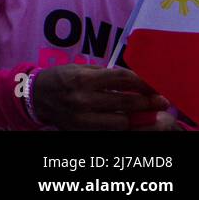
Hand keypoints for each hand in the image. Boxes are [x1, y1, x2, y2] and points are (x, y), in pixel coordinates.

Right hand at [32, 65, 167, 129]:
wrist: (36, 96)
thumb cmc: (61, 78)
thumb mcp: (79, 69)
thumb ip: (104, 74)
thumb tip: (134, 80)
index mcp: (83, 79)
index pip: (122, 78)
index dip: (143, 82)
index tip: (156, 85)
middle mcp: (83, 98)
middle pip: (126, 100)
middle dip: (148, 101)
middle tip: (162, 101)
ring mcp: (82, 117)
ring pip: (122, 120)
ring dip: (138, 116)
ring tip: (148, 113)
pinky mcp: (82, 129)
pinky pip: (110, 130)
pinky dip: (123, 125)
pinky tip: (131, 120)